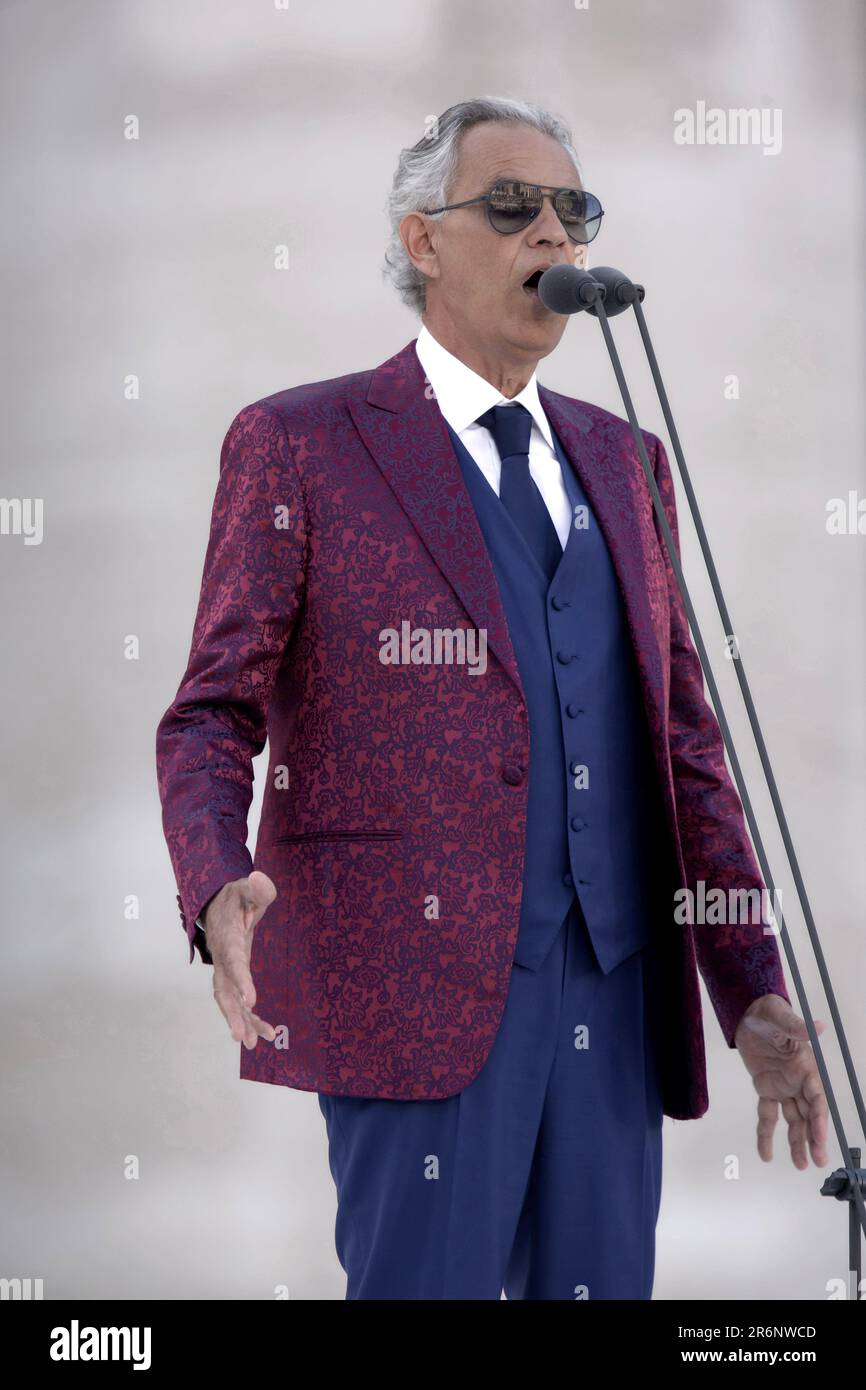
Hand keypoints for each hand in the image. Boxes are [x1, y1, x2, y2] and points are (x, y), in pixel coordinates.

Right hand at [202, 870, 277, 1049]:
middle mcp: (222, 958)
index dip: (241, 981)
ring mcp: (225, 970)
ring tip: (251, 1043)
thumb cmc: (236, 897)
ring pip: (227, 1001)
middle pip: (223, 990)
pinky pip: (237, 1001)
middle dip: (232, 1014)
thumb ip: (257, 887)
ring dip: (239, 1022)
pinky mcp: (231, 977)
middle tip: (242, 1037)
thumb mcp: (246, 887)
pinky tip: (265, 1034)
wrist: (218, 904)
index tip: (251, 1000)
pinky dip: (249, 1018)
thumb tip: (259, 880)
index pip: (233, 961)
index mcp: (228, 938)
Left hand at [734, 993, 828, 1168]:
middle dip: (814, 1138)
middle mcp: (798, 1081)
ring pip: (793, 1120)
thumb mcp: (781, 1018)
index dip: (819, 1119)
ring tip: (800, 1164)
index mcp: (806, 1067)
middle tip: (818, 1161)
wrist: (749, 1013)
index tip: (820, 1138)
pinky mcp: (766, 1089)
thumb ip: (797, 1028)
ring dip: (796, 1142)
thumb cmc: (770, 1013)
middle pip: (809, 1114)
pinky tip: (765, 1153)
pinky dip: (766, 1134)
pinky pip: (767, 1115)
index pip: (816, 1098)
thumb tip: (819, 1026)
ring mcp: (783, 1087)